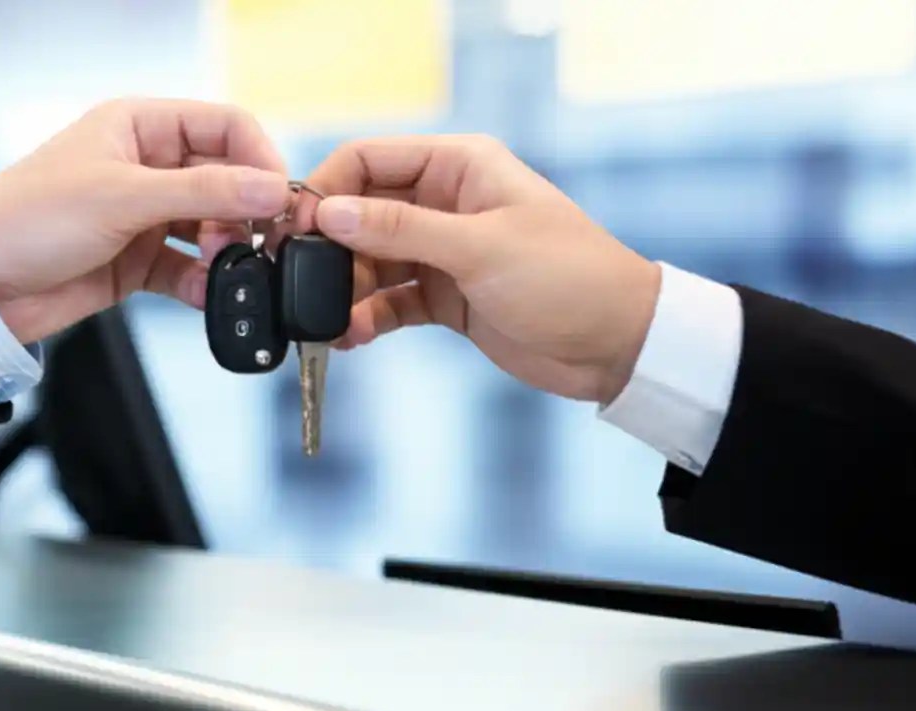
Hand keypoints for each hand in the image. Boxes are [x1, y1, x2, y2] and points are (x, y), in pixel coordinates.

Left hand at [0, 98, 290, 343]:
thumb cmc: (29, 219)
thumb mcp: (124, 197)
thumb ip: (204, 193)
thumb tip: (271, 189)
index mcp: (140, 126)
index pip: (225, 127)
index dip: (259, 157)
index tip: (279, 197)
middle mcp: (148, 167)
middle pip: (227, 180)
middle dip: (249, 211)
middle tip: (266, 242)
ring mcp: (145, 216)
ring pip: (214, 227)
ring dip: (230, 250)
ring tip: (233, 268)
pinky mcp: (139, 261)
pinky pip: (191, 269)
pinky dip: (206, 282)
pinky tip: (210, 293)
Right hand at [304, 135, 660, 403]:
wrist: (617, 345)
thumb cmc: (569, 278)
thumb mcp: (481, 248)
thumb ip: (402, 230)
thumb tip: (330, 213)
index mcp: (459, 167)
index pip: (371, 160)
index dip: (328, 189)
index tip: (297, 227)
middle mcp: (446, 203)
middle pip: (362, 213)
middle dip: (330, 247)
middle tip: (302, 281)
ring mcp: (443, 251)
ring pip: (370, 261)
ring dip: (345, 290)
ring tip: (329, 320)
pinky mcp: (445, 297)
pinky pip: (389, 300)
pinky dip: (367, 317)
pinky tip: (351, 336)